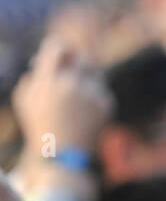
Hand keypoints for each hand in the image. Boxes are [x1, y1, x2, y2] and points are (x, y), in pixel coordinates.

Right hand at [12, 36, 112, 156]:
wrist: (63, 153)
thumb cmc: (40, 125)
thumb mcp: (25, 99)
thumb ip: (32, 76)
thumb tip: (41, 60)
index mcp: (48, 80)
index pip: (57, 47)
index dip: (59, 47)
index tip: (59, 51)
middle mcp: (71, 83)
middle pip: (82, 57)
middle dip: (78, 60)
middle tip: (74, 66)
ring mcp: (91, 94)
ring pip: (95, 74)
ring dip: (87, 79)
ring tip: (77, 96)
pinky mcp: (105, 104)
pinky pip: (102, 90)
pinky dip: (95, 96)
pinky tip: (85, 111)